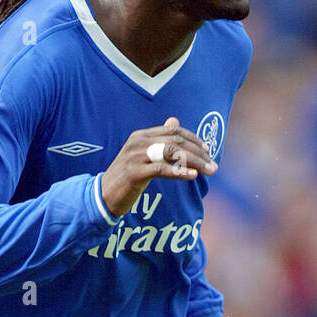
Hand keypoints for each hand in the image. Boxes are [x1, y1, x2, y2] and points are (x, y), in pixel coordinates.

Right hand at [101, 116, 216, 217]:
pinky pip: (161, 169)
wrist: (103, 195)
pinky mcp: (134, 172)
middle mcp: (138, 142)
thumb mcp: (142, 155)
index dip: (193, 138)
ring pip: (172, 153)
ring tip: (209, 171)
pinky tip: (193, 176)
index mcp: (141, 136)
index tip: (208, 150)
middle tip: (213, 165)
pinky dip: (179, 172)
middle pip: (176, 141)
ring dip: (194, 162)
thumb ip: (159, 140)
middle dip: (198, 152)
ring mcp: (135, 156)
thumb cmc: (126, 177)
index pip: (173, 131)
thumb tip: (174, 121)